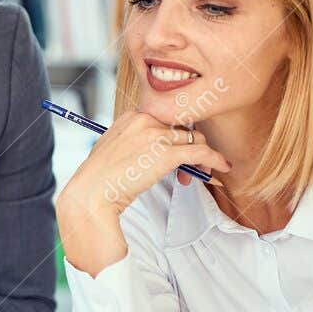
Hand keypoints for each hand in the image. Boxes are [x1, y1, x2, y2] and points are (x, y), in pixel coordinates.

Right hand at [56, 111, 231, 275]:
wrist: (90, 195)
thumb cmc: (98, 180)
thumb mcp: (113, 150)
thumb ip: (134, 143)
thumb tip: (154, 151)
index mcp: (130, 116)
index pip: (166, 120)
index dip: (174, 138)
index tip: (176, 155)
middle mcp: (144, 120)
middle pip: (182, 128)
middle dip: (187, 148)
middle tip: (187, 169)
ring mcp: (155, 136)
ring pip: (194, 139)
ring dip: (200, 157)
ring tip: (197, 174)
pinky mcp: (166, 154)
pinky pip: (201, 152)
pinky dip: (215, 159)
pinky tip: (221, 167)